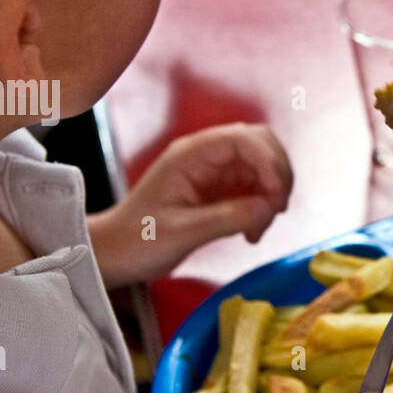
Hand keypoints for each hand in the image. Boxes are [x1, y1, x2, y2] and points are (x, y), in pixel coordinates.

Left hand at [88, 123, 291, 287]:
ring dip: (271, 195)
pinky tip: (251, 233)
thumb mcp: (183, 233)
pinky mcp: (218, 190)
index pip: (243, 139)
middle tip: (276, 210)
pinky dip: (261, 208)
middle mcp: (205, 157)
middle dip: (277, 174)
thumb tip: (269, 207)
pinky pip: (253, 189)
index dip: (269, 161)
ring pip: (261, 168)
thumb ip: (228, 218)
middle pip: (260, 145)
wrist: (115, 253)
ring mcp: (213, 172)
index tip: (276, 197)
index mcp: (191, 156)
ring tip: (258, 229)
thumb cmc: (138, 240)